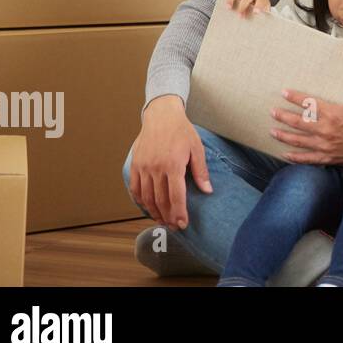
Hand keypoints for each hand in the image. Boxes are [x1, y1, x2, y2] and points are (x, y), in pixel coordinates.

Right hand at [127, 95, 212, 229]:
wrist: (161, 115)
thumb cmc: (182, 131)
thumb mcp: (197, 148)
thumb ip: (200, 171)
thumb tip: (207, 190)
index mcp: (173, 165)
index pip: (176, 196)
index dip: (179, 212)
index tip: (183, 224)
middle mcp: (156, 168)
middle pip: (160, 200)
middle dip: (168, 216)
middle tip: (174, 226)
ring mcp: (143, 167)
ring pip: (146, 197)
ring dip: (154, 212)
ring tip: (162, 220)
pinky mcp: (135, 165)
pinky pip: (135, 188)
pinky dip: (140, 201)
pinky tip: (147, 207)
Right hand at [222, 0, 268, 16]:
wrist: (259, 1)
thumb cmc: (260, 10)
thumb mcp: (263, 14)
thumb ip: (261, 18)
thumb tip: (258, 27)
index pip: (261, 1)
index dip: (258, 6)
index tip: (255, 12)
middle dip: (243, 6)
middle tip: (240, 17)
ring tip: (228, 8)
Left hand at [271, 91, 342, 163]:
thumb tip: (336, 87)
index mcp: (331, 113)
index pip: (308, 103)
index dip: (294, 97)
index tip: (284, 93)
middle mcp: (324, 129)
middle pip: (298, 122)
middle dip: (283, 116)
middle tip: (273, 112)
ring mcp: (324, 144)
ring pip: (298, 140)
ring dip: (284, 135)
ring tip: (273, 131)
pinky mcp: (327, 156)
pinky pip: (307, 158)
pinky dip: (295, 157)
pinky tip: (285, 154)